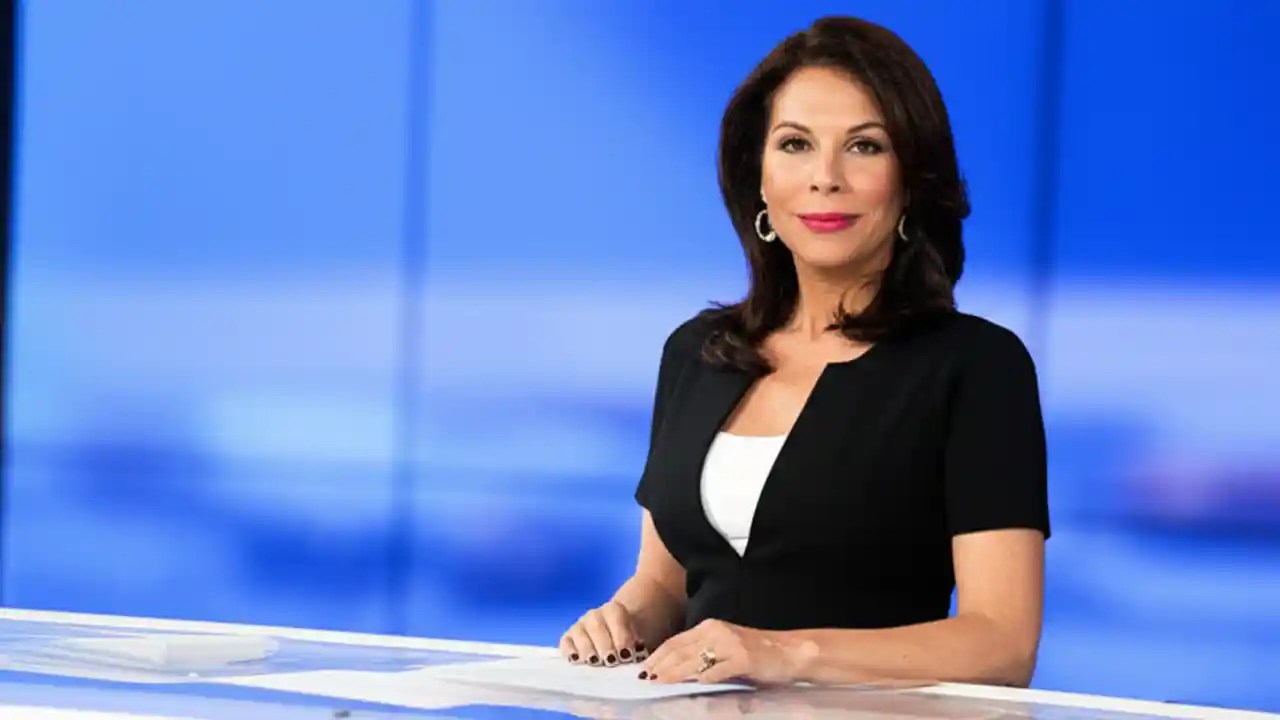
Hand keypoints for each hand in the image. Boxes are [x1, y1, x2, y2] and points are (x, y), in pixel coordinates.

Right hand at [559, 600, 648, 667]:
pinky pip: (565, 642)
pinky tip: (576, 661)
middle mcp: (595, 616)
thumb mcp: (640, 640)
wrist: (619, 641)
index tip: (628, 654)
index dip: (622, 635)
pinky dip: (569, 651)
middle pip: (597, 626)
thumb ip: (639, 645)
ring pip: (580, 632)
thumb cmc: (632, 642)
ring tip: (595, 663)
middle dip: (605, 645)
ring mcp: (580, 627)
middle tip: (612, 661)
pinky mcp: (568, 640)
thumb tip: (639, 657)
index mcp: (615, 610)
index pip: (616, 616)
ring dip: (588, 649)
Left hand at [640, 618, 805, 684]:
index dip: (658, 655)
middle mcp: (716, 632)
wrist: (789, 651)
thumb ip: (703, 655)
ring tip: (659, 682)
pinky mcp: (742, 659)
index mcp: (710, 628)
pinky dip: (702, 678)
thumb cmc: (756, 653)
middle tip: (645, 678)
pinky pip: (717, 670)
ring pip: (693, 660)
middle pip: (680, 650)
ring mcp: (729, 645)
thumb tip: (677, 670)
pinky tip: (691, 685)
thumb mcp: (725, 649)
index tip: (644, 668)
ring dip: (674, 672)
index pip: (676, 641)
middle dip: (660, 665)